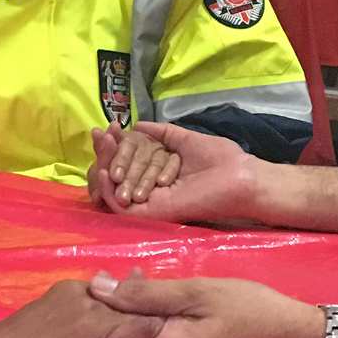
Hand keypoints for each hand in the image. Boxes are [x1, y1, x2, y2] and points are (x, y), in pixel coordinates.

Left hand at [88, 273, 329, 337]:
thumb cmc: (253, 312)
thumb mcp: (198, 292)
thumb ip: (144, 294)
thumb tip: (96, 288)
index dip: (93, 316)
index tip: (95, 284)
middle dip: (112, 315)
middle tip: (118, 276)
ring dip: (132, 321)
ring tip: (139, 281)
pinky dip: (150, 332)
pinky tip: (159, 304)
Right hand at [92, 122, 265, 226]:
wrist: (238, 177)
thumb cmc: (220, 160)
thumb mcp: (186, 140)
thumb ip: (163, 133)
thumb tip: (138, 125)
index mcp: (157, 174)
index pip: (127, 162)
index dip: (115, 146)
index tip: (110, 127)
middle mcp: (150, 189)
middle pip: (115, 174)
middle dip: (104, 152)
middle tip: (99, 133)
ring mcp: (149, 202)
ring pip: (113, 188)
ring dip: (102, 164)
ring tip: (103, 142)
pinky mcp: (150, 212)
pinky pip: (119, 206)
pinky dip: (107, 188)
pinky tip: (104, 168)